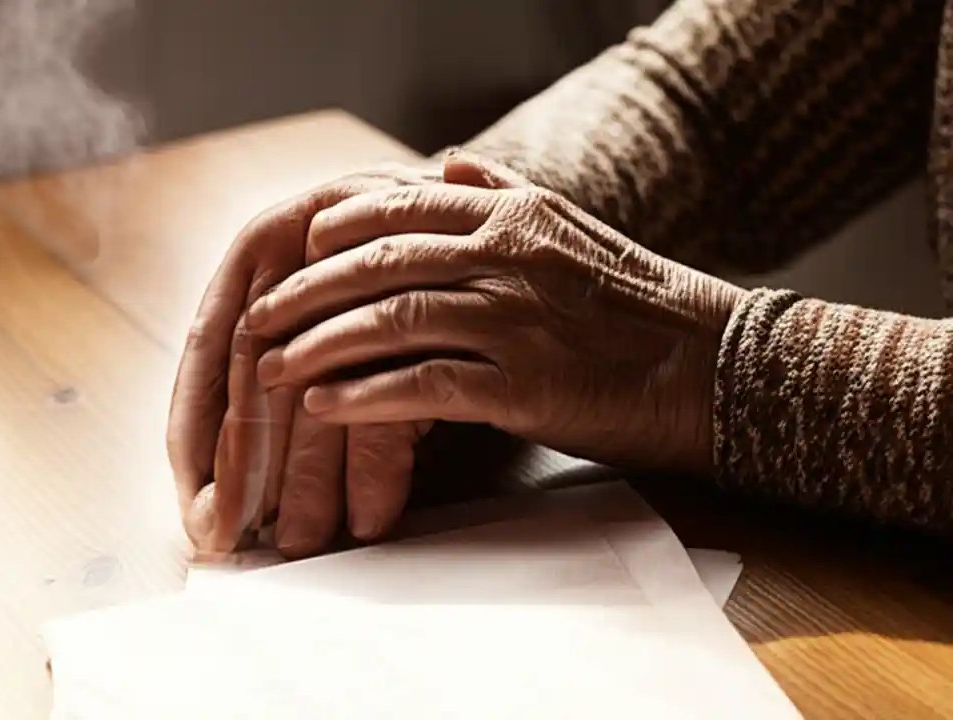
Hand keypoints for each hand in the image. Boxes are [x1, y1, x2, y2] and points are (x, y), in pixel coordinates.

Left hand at [245, 171, 743, 473]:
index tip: (296, 247)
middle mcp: (508, 259)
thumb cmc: (637, 303)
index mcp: (515, 217)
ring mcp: (513, 321)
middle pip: (380, 265)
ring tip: (273, 366)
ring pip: (390, 321)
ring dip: (319, 345)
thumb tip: (448, 162)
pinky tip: (324, 405)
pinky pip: (422, 387)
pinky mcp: (522, 387)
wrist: (714, 369)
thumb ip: (504, 192)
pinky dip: (364, 396)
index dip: (339, 227)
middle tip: (259, 315)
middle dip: (307, 291)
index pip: (403, 208)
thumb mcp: (573, 227)